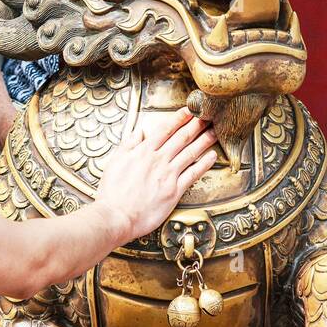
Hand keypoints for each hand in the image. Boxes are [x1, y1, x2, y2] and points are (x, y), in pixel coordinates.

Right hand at [96, 108, 215, 245]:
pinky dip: (204, 164)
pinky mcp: (174, 191)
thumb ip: (129, 144)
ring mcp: (168, 175)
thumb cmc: (113, 192)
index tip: (189, 110)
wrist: (116, 216)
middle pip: (182, 138)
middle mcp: (158, 160)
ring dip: (204, 141)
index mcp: (144, 152)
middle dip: (197, 125)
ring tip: (214, 132)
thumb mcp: (115, 161)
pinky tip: (212, 157)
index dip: (180, 118)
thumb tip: (139, 131)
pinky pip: (193, 174)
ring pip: (191, 153)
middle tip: (208, 116)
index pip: (166, 129)